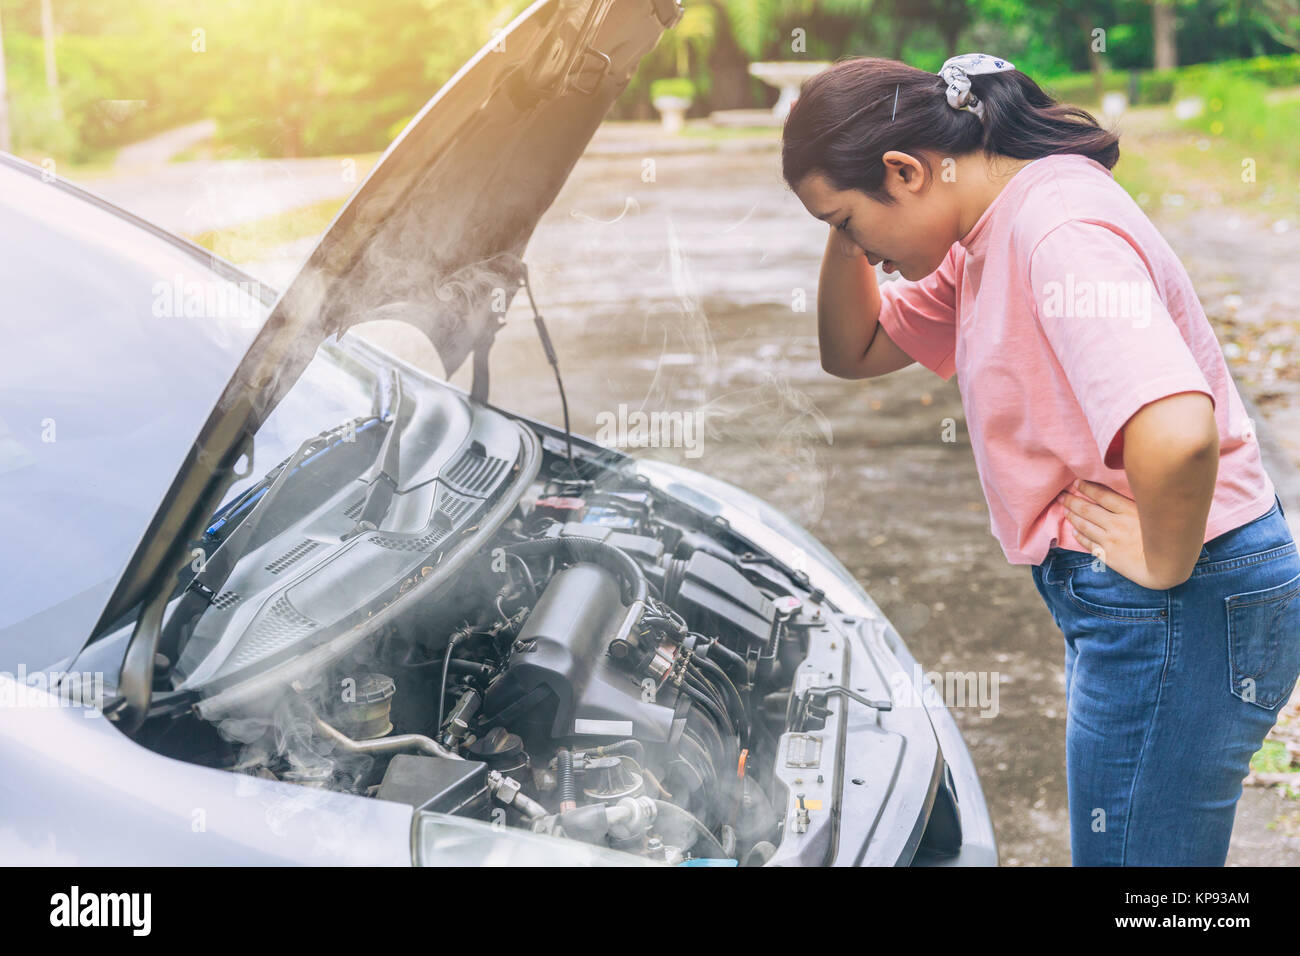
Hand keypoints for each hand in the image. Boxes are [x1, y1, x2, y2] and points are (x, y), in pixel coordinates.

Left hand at [1058, 478, 1175, 589]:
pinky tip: (1073, 531)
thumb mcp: (1156, 515)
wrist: (1166, 567)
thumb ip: (1142, 503)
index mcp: (1129, 511)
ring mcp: (1110, 540)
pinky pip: (1088, 544)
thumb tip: (1131, 491)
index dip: (1087, 488)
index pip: (1102, 495)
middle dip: (1072, 501)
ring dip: (1072, 516)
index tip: (1077, 482)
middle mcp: (1116, 524)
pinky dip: (1079, 536)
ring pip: (1085, 525)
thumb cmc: (1169, 538)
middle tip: (1061, 495)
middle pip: (1088, 509)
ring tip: (1065, 510)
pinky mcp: (1108, 555)